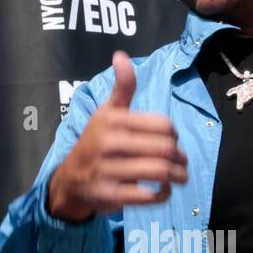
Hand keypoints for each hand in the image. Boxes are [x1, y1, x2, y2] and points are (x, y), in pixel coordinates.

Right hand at [47, 51, 187, 222]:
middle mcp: (109, 143)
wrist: (70, 180)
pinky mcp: (111, 195)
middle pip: (165, 149)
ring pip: (159, 171)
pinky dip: (162, 194)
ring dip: (178, 176)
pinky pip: (147, 196)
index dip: (174, 134)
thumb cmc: (96, 142)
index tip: (173, 141)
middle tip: (183, 163)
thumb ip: (121, 88)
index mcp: (113, 120)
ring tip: (180, 177)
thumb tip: (121, 56)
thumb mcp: (106, 113)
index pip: (163, 125)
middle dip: (181, 158)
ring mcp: (109, 170)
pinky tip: (163, 191)